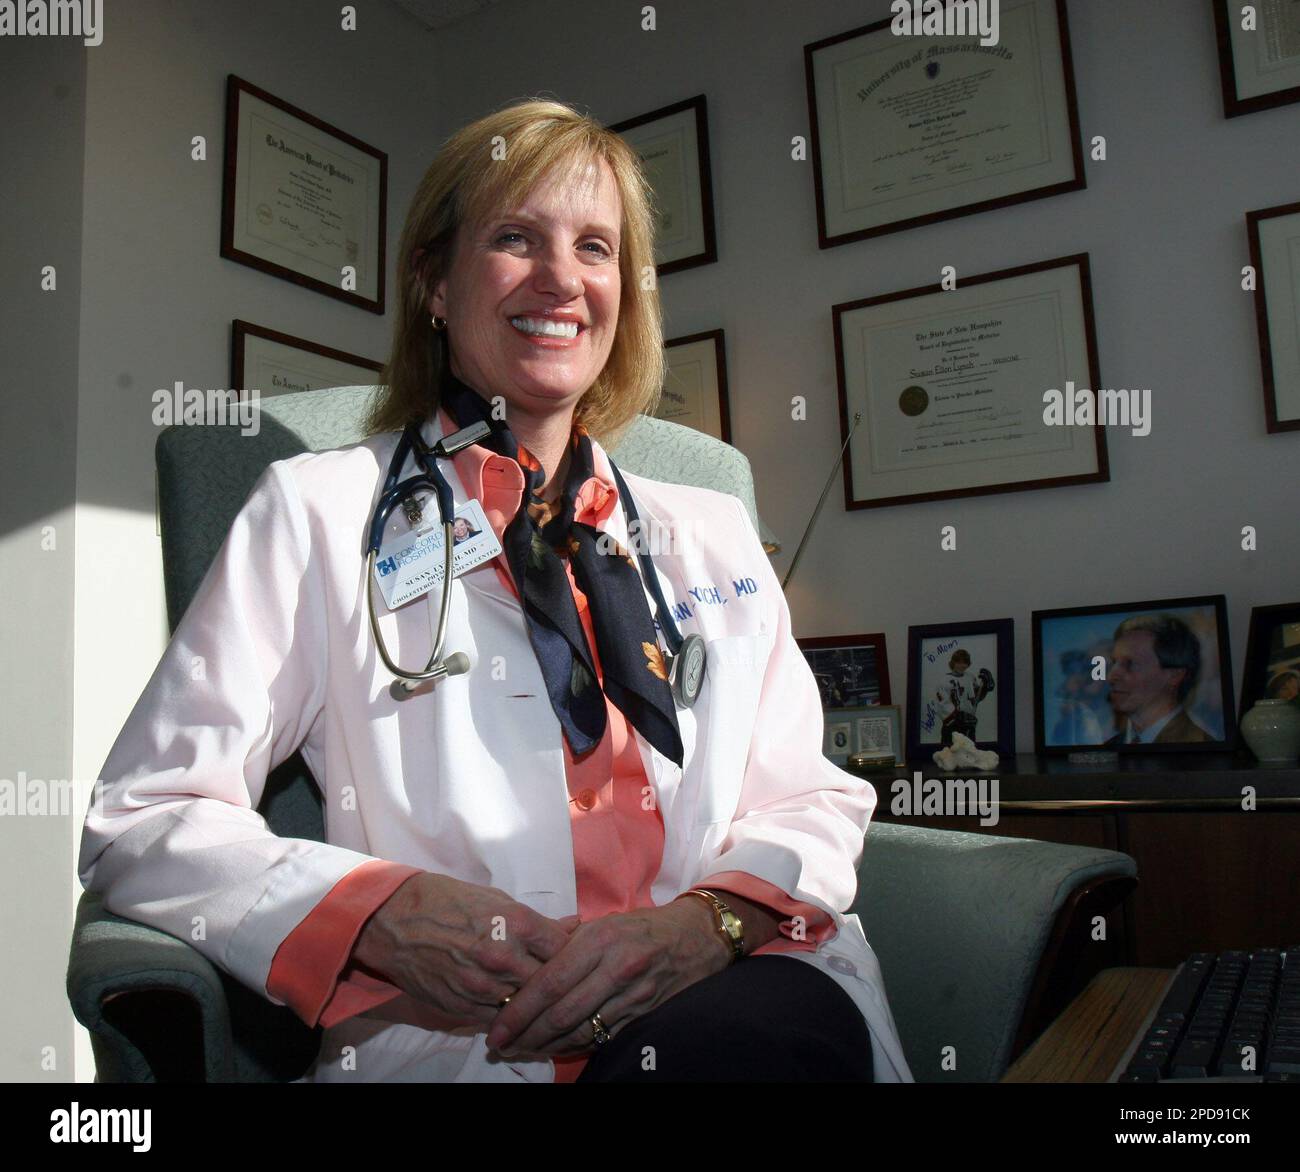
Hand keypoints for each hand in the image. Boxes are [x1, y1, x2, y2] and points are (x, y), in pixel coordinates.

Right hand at [351, 872, 580, 1033]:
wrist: (397, 921)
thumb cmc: (450, 902)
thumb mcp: (498, 901)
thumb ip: (538, 921)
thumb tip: (574, 925)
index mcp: (516, 923)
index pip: (564, 948)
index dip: (572, 953)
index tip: (574, 955)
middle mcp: (503, 957)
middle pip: (550, 981)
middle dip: (560, 982)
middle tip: (566, 983)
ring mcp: (483, 986)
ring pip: (527, 1006)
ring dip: (536, 1005)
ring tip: (546, 1002)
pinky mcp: (464, 1007)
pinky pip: (500, 1021)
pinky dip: (511, 1018)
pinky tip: (518, 1014)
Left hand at [484, 897, 732, 1059]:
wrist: (694, 937)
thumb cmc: (639, 926)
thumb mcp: (601, 923)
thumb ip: (565, 943)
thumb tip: (523, 963)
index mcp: (599, 940)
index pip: (550, 981)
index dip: (520, 1009)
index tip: (496, 1027)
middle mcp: (615, 967)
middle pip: (561, 1012)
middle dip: (525, 1034)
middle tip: (500, 1046)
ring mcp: (632, 994)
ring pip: (581, 1030)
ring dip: (545, 1045)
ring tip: (520, 1050)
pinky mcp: (642, 1013)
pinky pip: (601, 1036)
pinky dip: (574, 1045)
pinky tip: (554, 1047)